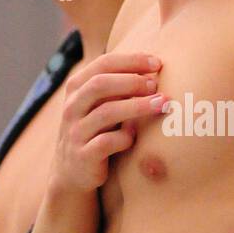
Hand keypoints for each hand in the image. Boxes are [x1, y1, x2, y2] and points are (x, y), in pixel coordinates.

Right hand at [50, 51, 165, 193]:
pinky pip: (105, 143)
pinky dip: (125, 137)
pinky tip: (136, 137)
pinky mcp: (83, 156)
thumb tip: (155, 71)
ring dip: (137, 106)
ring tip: (161, 103)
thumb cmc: (96, 130)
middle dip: (132, 81)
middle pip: (100, 84)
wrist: (73, 171)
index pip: (103, 64)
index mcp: (77, 88)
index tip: (157, 63)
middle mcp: (72, 107)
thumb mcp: (101, 104)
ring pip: (106, 113)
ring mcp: (75, 132)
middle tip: (156, 85)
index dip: (131, 61)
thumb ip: (119, 87)